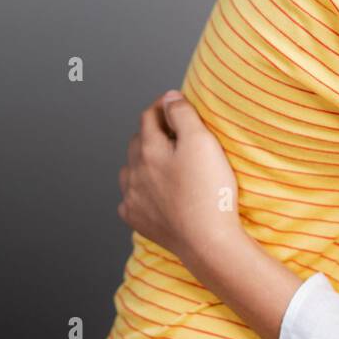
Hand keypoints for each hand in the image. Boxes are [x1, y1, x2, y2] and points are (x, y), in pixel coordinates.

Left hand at [117, 91, 242, 267]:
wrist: (206, 240)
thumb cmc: (208, 191)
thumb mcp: (202, 142)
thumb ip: (183, 115)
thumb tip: (169, 98)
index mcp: (149, 149)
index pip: (149, 116)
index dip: (163, 105)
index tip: (175, 103)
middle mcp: (134, 172)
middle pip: (137, 141)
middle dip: (153, 132)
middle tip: (175, 131)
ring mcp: (133, 197)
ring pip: (130, 170)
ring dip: (143, 161)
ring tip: (163, 161)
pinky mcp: (138, 219)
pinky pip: (131, 199)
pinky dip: (140, 190)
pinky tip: (153, 193)